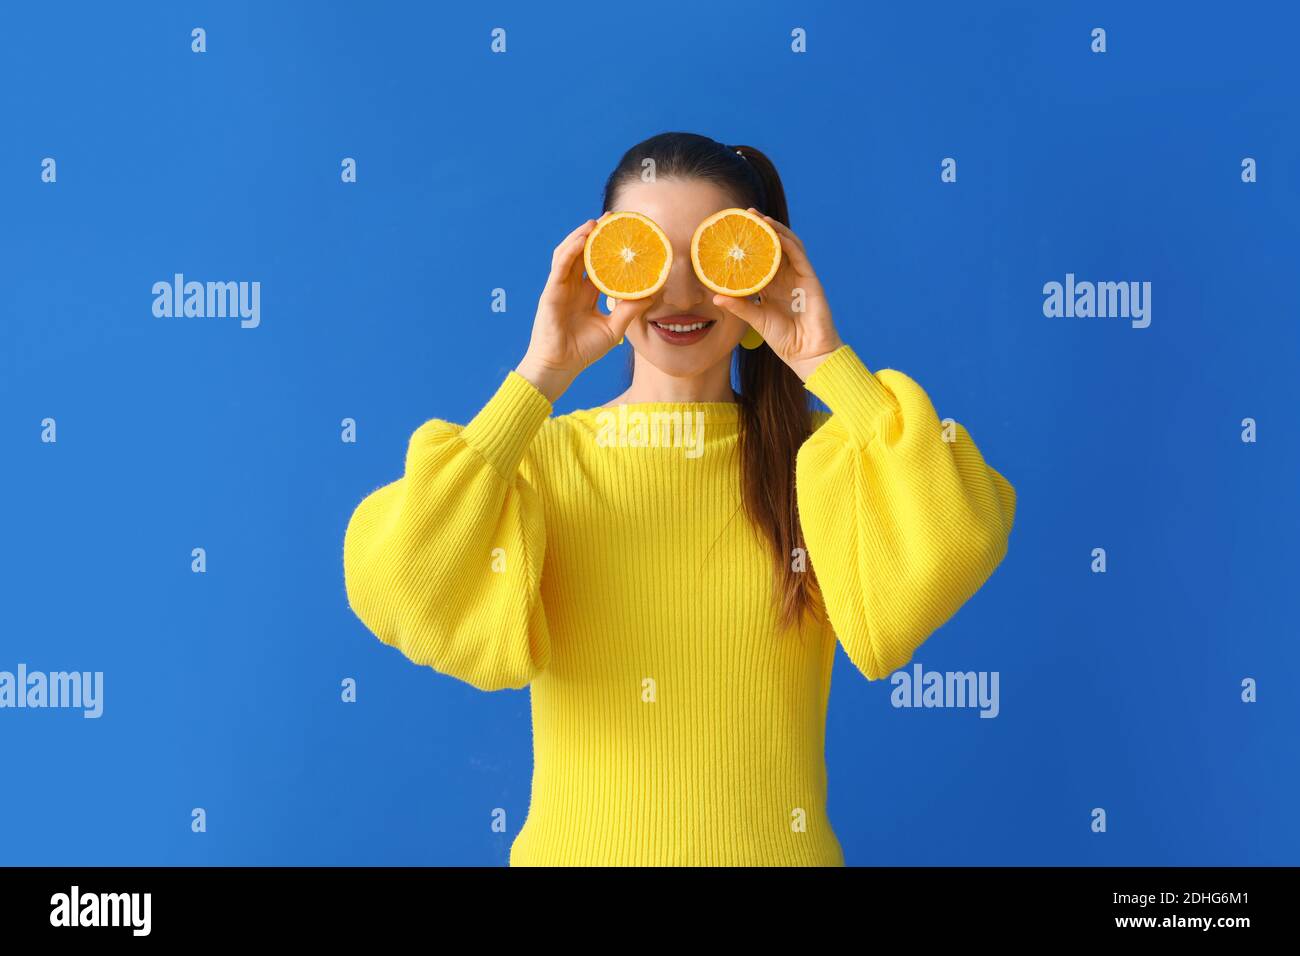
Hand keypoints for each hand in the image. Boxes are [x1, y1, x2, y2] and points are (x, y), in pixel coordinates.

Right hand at [515, 216, 653, 401]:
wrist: (561, 366)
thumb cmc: (583, 350)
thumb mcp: (614, 328)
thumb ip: (630, 310)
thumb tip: (653, 294)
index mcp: (586, 293)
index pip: (599, 264)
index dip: (609, 249)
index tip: (625, 235)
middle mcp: (573, 286)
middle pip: (584, 253)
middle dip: (596, 234)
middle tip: (612, 219)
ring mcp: (560, 287)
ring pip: (569, 253)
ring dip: (581, 235)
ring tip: (595, 223)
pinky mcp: (551, 291)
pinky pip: (561, 265)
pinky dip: (571, 250)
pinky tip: (583, 239)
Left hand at [711, 209, 842, 381]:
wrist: (807, 353)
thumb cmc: (784, 339)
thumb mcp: (756, 319)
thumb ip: (739, 306)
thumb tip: (715, 298)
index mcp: (772, 287)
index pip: (759, 260)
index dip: (749, 246)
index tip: (733, 233)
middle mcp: (786, 278)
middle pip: (773, 248)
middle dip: (761, 230)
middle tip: (745, 215)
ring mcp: (799, 277)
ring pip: (788, 246)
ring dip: (775, 230)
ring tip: (760, 218)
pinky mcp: (810, 279)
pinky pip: (799, 256)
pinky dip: (788, 242)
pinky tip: (776, 233)